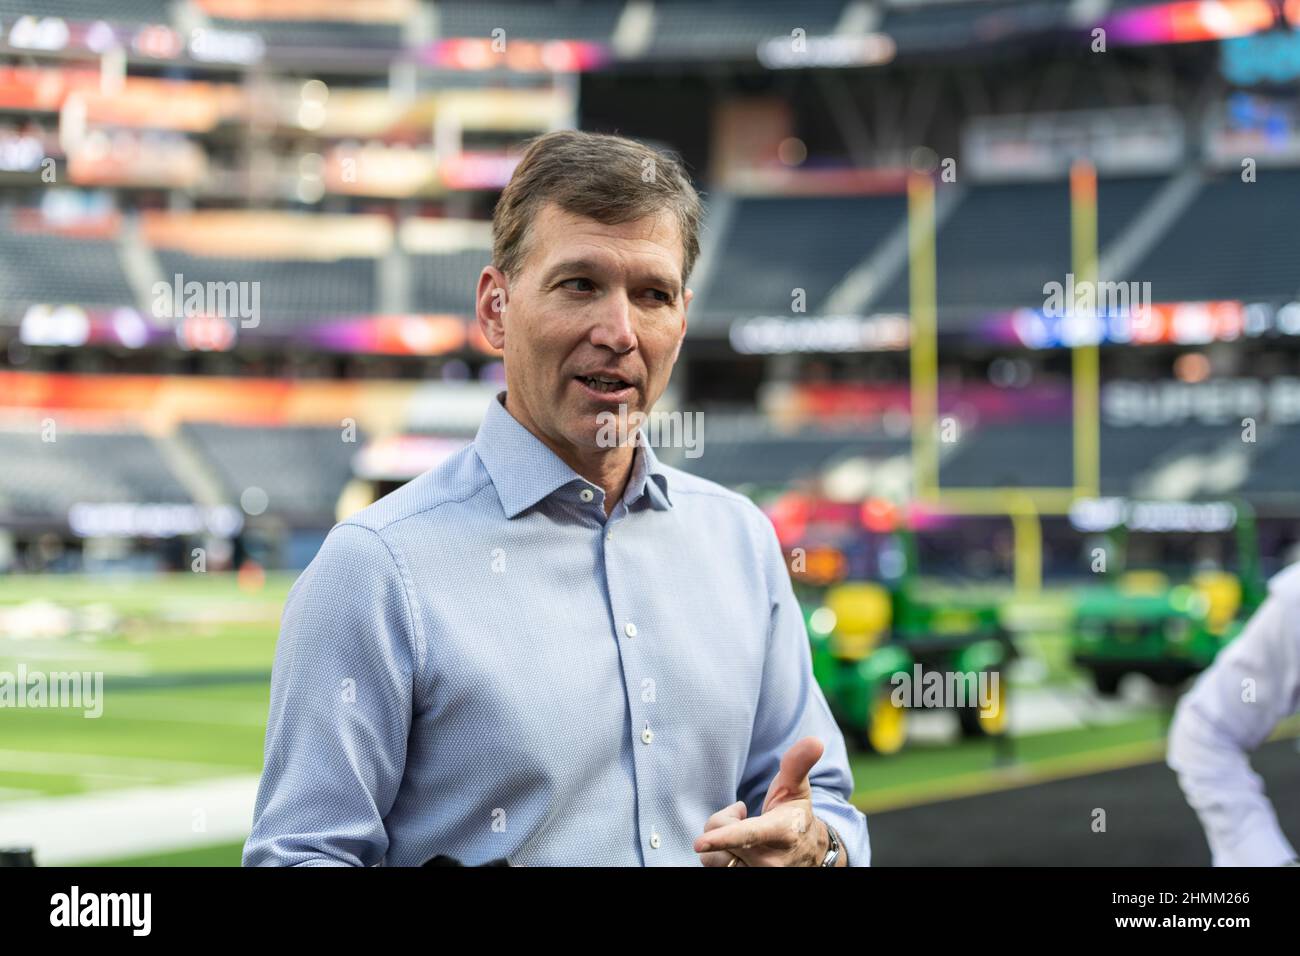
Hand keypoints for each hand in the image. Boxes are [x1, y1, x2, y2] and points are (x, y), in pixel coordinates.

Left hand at [694, 736, 833, 866]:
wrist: (809, 853)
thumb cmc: (795, 814)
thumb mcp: (798, 789)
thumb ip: (798, 764)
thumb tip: (814, 741)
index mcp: (781, 833)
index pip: (748, 836)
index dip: (723, 837)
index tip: (699, 842)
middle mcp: (769, 861)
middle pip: (720, 839)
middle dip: (722, 822)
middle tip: (742, 814)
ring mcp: (757, 874)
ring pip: (713, 858)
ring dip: (719, 843)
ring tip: (740, 835)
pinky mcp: (745, 880)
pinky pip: (714, 868)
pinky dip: (719, 855)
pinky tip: (736, 850)